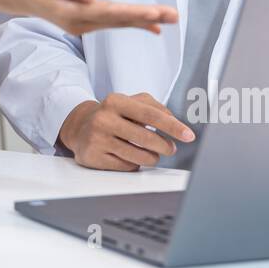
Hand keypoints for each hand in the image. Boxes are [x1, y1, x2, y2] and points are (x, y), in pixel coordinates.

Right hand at [11, 0, 176, 35]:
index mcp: (71, 13)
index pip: (108, 13)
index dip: (132, 13)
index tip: (154, 13)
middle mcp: (80, 23)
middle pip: (119, 21)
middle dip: (147, 18)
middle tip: (174, 15)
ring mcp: (83, 24)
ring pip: (119, 23)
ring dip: (145, 21)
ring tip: (170, 18)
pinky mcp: (85, 20)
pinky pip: (114, 22)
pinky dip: (134, 23)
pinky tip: (153, 27)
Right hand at [57, 92, 194, 170]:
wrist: (79, 126)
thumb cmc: (113, 114)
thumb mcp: (130, 103)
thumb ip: (154, 107)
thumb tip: (176, 122)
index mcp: (115, 101)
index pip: (150, 115)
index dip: (172, 126)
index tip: (189, 136)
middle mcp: (104, 119)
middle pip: (147, 138)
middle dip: (165, 146)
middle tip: (171, 148)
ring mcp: (97, 139)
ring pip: (139, 156)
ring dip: (152, 157)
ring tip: (152, 154)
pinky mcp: (93, 157)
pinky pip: (126, 166)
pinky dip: (135, 164)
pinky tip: (131, 157)